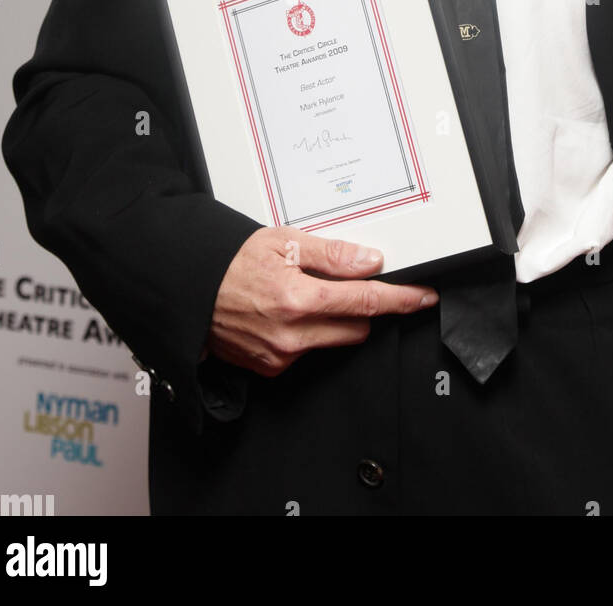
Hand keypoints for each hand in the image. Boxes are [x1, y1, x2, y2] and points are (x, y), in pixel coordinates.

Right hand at [205, 226, 437, 376]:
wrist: (189, 290)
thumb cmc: (231, 262)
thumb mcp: (284, 242)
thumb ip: (333, 255)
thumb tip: (371, 262)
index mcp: (297, 299)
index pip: (365, 302)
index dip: (400, 299)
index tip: (423, 297)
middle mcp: (291, 334)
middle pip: (356, 328)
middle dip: (359, 308)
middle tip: (338, 285)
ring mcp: (280, 356)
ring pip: (333, 341)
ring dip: (332, 321)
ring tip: (301, 296)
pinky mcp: (271, 369)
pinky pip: (307, 351)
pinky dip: (307, 334)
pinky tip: (284, 314)